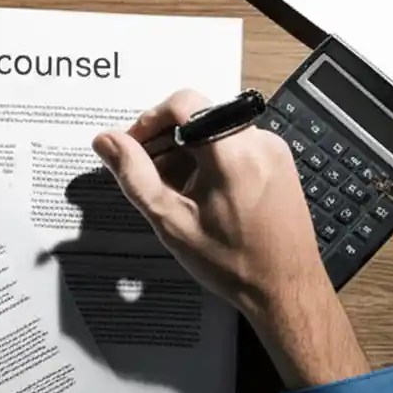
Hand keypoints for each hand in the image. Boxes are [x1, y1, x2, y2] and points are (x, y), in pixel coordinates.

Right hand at [93, 90, 369, 388]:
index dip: (150, 118)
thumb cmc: (230, 262)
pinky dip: (210, 157)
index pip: (183, 103)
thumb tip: (106, 140)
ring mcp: (273, 150)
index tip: (133, 146)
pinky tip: (199, 193)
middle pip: (198, 115)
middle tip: (146, 172)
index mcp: (231, 152)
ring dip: (186, 149)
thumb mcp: (172, 221)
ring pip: (215, 129)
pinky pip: (236, 144)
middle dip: (165, 138)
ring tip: (172, 190)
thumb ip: (134, 175)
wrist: (286, 290)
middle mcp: (257, 141)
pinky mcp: (280, 161)